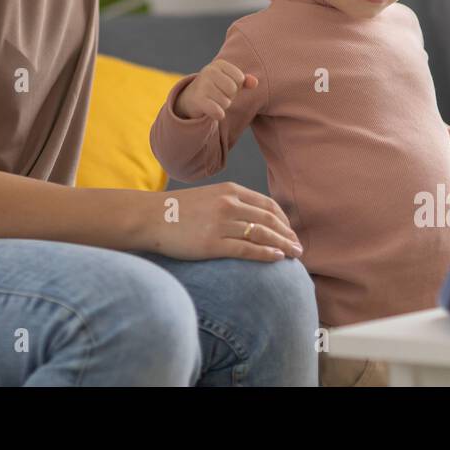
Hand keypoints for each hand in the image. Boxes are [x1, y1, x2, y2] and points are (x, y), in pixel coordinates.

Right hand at [141, 182, 303, 261]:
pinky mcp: (212, 244)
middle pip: (269, 220)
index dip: (284, 220)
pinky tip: (277, 258)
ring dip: (282, 245)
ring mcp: (221, 224)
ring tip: (294, 255)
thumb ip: (231, 203)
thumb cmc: (178, 210)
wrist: (150, 218)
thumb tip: (254, 218)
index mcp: (229, 191)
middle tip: (299, 247)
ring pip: (262, 234)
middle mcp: (228, 204)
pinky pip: (246, 248)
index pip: (267, 205)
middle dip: (288, 235)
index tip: (290, 232)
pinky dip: (265, 253)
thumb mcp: (209, 197)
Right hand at [173, 58, 258, 120]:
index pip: (240, 78)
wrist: (192, 98)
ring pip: (226, 102)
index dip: (236, 86)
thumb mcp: (231, 81)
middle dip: (229, 96)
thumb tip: (255, 82)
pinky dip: (218, 114)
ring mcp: (202, 85)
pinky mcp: (198, 100)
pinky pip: (218, 112)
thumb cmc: (217, 88)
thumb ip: (244, 81)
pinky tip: (213, 111)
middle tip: (220, 95)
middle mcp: (209, 71)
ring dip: (223, 105)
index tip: (226, 86)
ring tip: (214, 101)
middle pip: (233, 90)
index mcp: (219, 64)